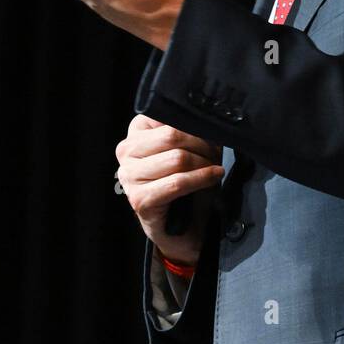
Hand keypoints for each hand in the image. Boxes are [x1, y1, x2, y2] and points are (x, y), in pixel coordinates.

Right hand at [116, 113, 222, 266]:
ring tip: (215, 169)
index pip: (167, 115)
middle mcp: (126, 151)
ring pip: (177, 158)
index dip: (194, 124)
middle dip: (202, 144)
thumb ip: (192, 133)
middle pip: (172, 135)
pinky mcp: (139, 199)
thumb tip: (210, 121)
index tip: (211, 134)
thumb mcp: (189, 150)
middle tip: (217, 154)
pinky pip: (177, 183)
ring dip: (204, 163)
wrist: (183, 229)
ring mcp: (129, 176)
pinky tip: (213, 177)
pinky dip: (201, 179)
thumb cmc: (186, 184)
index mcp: (136, 132)